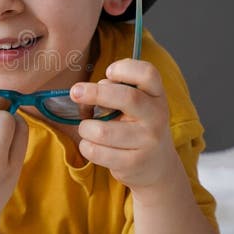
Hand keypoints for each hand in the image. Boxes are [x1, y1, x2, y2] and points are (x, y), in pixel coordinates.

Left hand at [70, 59, 176, 189]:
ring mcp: (147, 142)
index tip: (108, 73)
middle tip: (75, 92)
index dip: (125, 68)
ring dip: (86, 127)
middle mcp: (156, 116)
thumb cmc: (137, 126)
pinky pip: (96, 151)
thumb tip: (83, 92)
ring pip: (102, 131)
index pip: (148, 73)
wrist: (158, 165)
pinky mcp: (132, 163)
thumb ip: (115, 92)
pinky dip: (86, 145)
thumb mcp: (137, 104)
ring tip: (88, 128)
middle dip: (95, 93)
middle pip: (127, 98)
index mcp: (156, 95)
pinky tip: (92, 145)